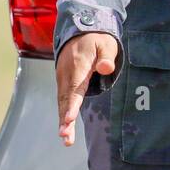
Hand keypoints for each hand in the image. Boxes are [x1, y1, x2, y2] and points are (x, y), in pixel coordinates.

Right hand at [55, 31, 118, 146]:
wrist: (80, 31)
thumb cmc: (97, 40)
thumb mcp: (106, 44)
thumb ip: (106, 56)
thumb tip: (106, 68)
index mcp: (78, 65)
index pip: (74, 87)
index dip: (72, 104)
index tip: (69, 118)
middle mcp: (67, 74)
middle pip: (65, 99)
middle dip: (64, 119)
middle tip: (66, 136)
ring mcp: (63, 78)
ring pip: (62, 101)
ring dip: (63, 120)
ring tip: (66, 138)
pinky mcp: (63, 82)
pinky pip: (63, 99)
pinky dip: (63, 113)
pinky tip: (65, 128)